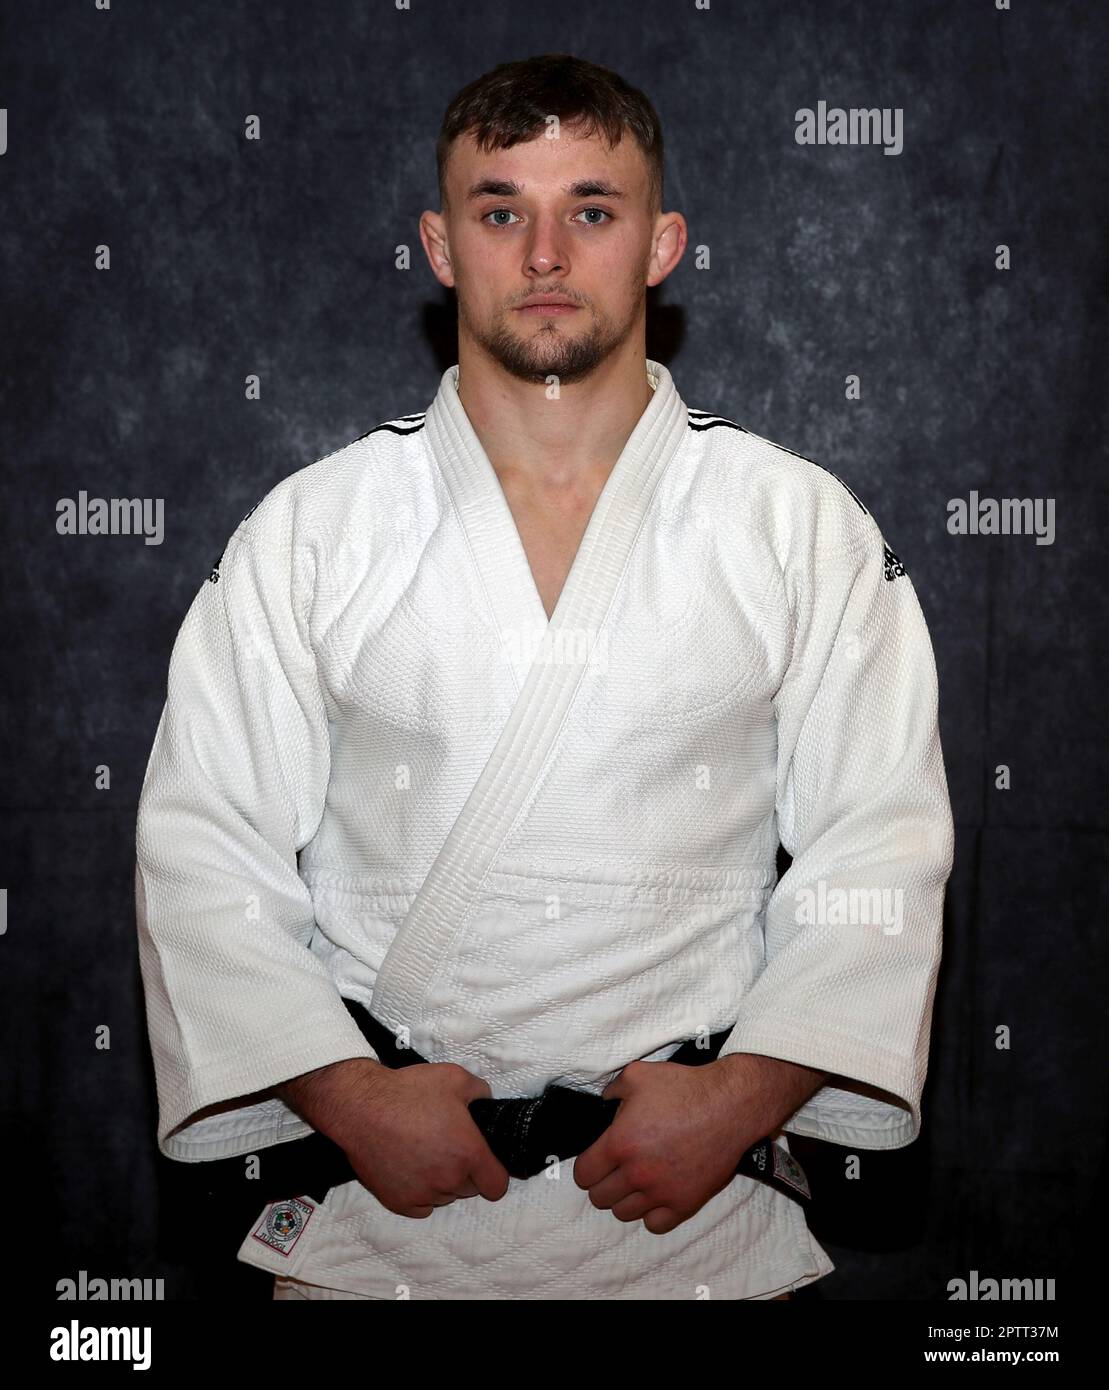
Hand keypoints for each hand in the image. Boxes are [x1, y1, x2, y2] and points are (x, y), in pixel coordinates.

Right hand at [276, 1057, 509, 1219]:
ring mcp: (423, 1194)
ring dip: (442, 1181)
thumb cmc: (408, 1091)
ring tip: (426, 1153)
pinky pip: (422, 1206)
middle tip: (449, 1146)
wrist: (361, 1108)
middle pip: (470, 1189)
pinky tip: (412, 1169)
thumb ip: (480, 1093)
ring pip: (445, 1197)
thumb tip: (486, 1103)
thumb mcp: (455, 1077)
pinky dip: (421, 1193)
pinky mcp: (399, 1202)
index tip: (485, 1162)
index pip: (497, 1186)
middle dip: (466, 1171)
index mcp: (468, 1153)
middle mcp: (449, 1180)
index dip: (494, 1173)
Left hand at [572, 1052, 825, 1234]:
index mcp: (619, 1144)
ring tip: (635, 1182)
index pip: (584, 1175)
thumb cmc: (684, 1088)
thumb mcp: (638, 1075)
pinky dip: (651, 1213)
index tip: (595, 1161)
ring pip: (624, 1214)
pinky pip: (655, 1225)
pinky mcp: (685, 1203)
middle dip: (603, 1183)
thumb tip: (604, 1101)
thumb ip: (612, 1090)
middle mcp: (636, 1174)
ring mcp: (661, 1192)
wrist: (729, 1106)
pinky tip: (656, 1195)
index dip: (587, 1167)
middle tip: (615, 1170)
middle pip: (600, 1198)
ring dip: (625, 1199)